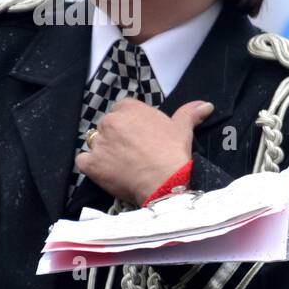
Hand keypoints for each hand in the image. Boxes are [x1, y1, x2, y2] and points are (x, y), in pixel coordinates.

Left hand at [76, 98, 213, 204]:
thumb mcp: (183, 130)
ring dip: (104, 150)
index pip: (121, 109)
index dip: (130, 123)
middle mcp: (110, 122)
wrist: (165, 184)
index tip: (139, 135)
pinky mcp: (90, 164)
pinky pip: (83, 160)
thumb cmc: (173, 154)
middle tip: (133, 152)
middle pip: (107, 125)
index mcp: (129, 109)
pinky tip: (105, 171)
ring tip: (121, 163)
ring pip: (95, 143)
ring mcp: (98, 143)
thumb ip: (190, 113)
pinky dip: (91, 165)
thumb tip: (206, 105)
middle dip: (116, 137)